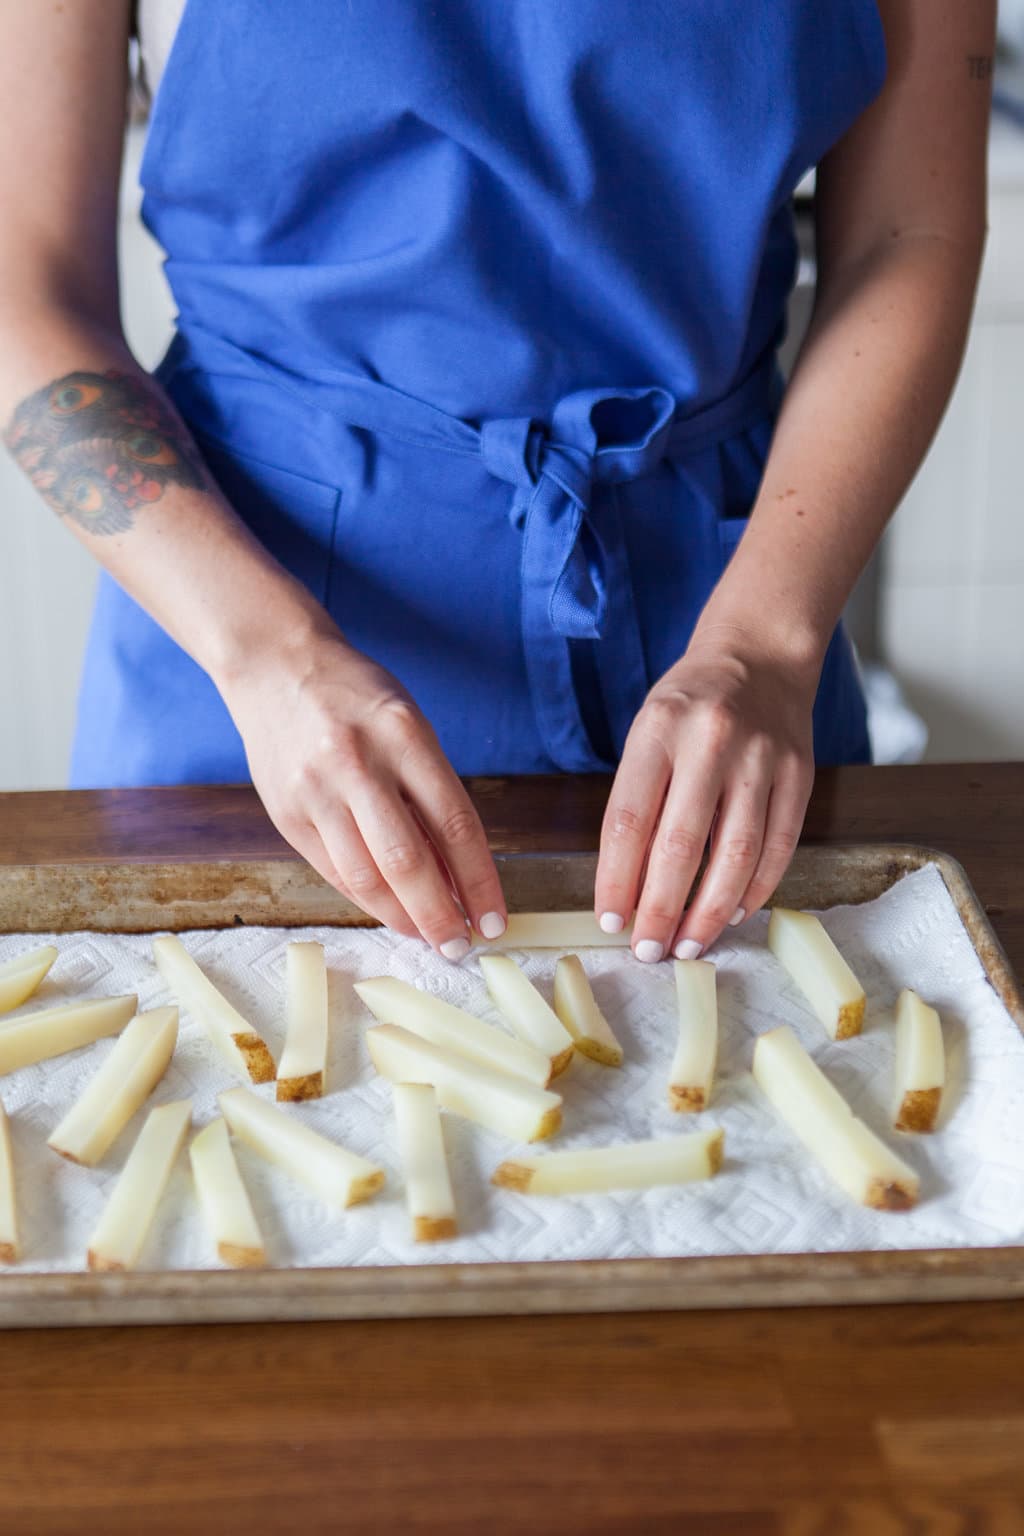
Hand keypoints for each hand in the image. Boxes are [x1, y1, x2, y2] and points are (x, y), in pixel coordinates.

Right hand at [220, 623, 506, 957]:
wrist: (275, 666)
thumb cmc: (357, 697)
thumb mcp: (408, 724)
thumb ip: (432, 792)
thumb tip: (461, 874)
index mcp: (403, 735)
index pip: (454, 823)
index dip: (479, 881)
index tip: (494, 920)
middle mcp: (357, 764)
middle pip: (407, 860)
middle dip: (439, 915)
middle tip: (460, 946)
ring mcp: (316, 791)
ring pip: (365, 876)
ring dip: (402, 917)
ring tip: (428, 935)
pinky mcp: (287, 814)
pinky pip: (334, 871)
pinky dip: (367, 898)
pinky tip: (391, 911)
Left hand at [594, 628, 817, 961]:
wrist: (760, 654)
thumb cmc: (690, 703)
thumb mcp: (647, 731)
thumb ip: (639, 798)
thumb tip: (629, 886)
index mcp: (659, 729)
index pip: (630, 819)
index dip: (617, 879)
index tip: (610, 922)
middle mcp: (711, 742)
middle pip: (681, 845)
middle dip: (660, 909)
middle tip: (648, 951)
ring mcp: (761, 758)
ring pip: (735, 854)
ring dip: (710, 911)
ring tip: (689, 945)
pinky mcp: (800, 773)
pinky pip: (780, 845)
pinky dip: (757, 887)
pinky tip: (735, 913)